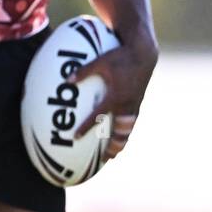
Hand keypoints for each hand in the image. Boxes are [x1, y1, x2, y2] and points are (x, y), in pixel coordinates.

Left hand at [68, 39, 157, 159]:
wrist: (144, 52)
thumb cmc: (121, 55)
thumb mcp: (100, 61)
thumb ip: (83, 72)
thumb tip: (66, 80)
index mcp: (115, 96)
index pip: (98, 116)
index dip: (86, 127)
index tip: (76, 137)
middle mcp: (126, 103)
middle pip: (120, 130)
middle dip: (113, 145)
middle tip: (106, 158)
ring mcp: (134, 103)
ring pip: (129, 128)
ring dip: (122, 141)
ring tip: (116, 153)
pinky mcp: (139, 99)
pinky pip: (133, 119)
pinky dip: (128, 130)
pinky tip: (123, 134)